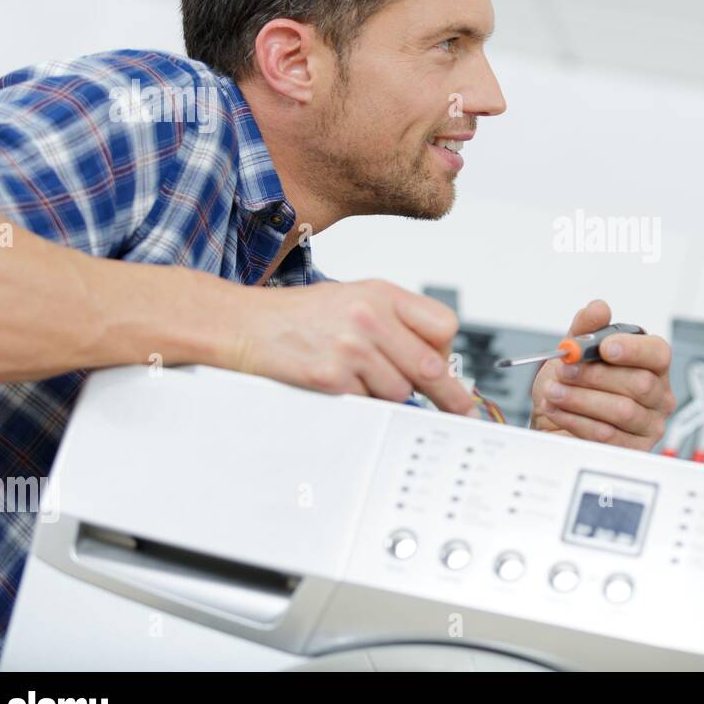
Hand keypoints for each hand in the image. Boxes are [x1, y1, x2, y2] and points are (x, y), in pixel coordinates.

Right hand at [225, 279, 475, 414]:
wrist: (244, 324)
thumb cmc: (301, 315)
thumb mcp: (355, 299)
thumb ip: (396, 323)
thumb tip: (437, 362)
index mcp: (383, 294)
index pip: (444, 326)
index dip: (448, 352)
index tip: (450, 368)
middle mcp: (370, 317)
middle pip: (431, 366)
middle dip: (446, 393)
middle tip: (460, 410)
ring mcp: (351, 348)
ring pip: (400, 392)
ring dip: (389, 395)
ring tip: (360, 377)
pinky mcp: (331, 377)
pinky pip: (368, 404)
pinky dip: (361, 402)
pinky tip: (340, 384)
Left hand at [530, 299, 676, 449]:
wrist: (555, 423)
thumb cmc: (575, 387)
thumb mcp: (575, 352)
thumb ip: (586, 327)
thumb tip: (598, 308)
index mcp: (650, 364)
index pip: (658, 353)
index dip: (633, 349)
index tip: (604, 347)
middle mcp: (657, 394)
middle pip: (639, 383)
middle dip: (596, 375)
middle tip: (566, 370)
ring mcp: (649, 424)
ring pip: (622, 410)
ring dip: (581, 399)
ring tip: (555, 392)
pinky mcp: (633, 449)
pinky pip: (608, 435)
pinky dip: (577, 420)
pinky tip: (559, 411)